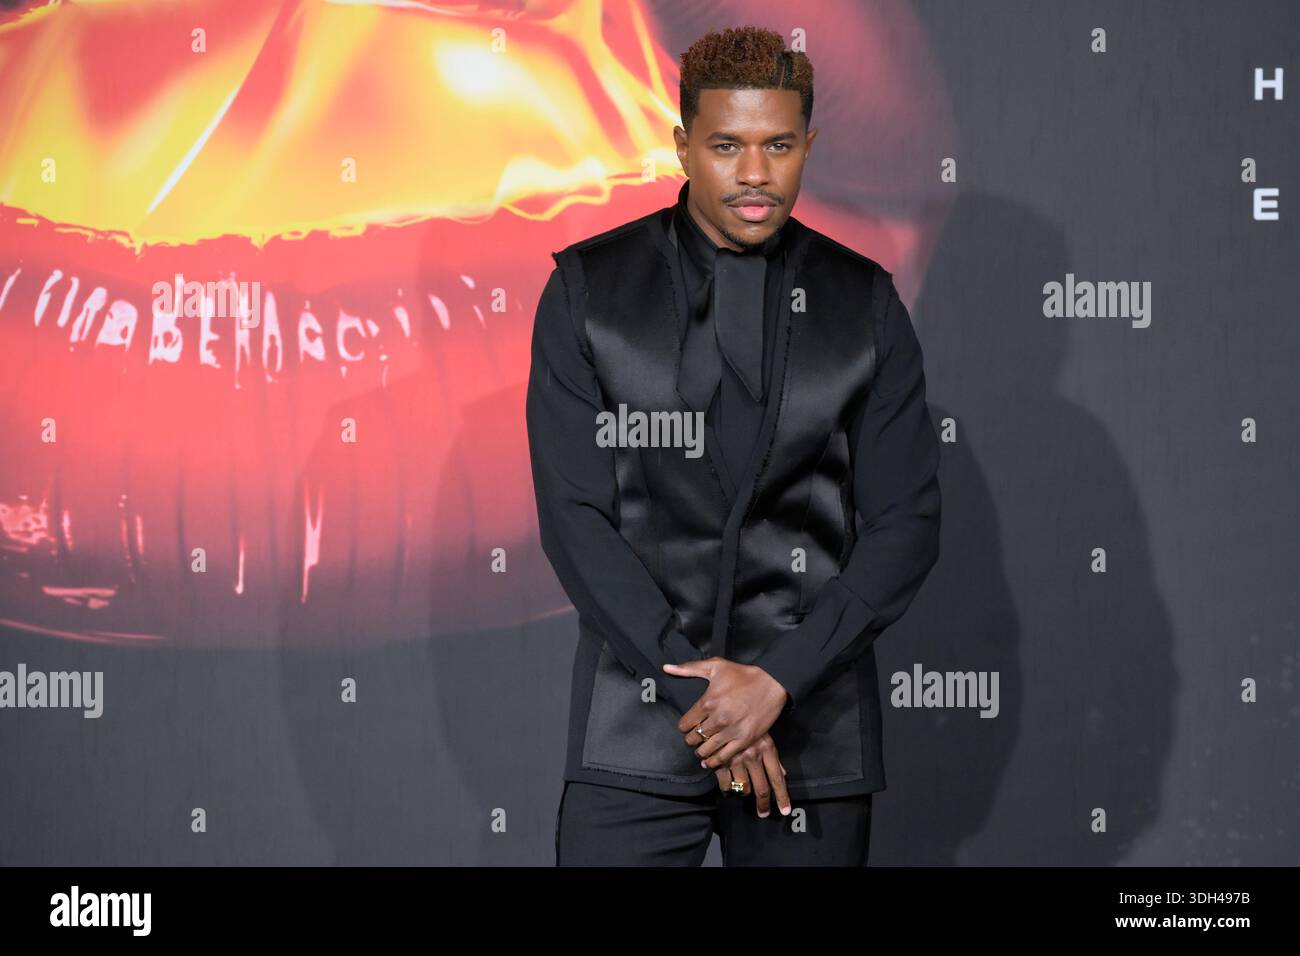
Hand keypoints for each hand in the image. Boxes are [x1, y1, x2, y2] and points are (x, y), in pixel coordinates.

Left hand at [663, 657, 788, 768]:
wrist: (772, 682)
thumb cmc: (743, 674)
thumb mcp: (715, 666)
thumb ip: (689, 668)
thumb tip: (666, 668)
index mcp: (708, 702)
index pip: (685, 724)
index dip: (683, 727)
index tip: (687, 726)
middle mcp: (717, 719)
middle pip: (694, 738)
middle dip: (691, 739)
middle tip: (694, 738)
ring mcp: (731, 731)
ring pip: (706, 750)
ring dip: (701, 752)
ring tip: (701, 750)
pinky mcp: (744, 739)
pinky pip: (724, 757)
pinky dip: (714, 761)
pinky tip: (710, 761)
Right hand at [714, 732, 790, 816]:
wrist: (722, 713)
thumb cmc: (747, 724)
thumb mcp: (764, 737)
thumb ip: (773, 758)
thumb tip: (783, 775)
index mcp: (766, 749)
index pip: (777, 778)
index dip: (782, 796)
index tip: (784, 810)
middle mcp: (753, 757)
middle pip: (761, 788)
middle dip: (763, 804)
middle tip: (763, 813)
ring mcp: (736, 760)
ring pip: (743, 788)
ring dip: (744, 792)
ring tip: (744, 792)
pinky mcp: (720, 762)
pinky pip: (725, 784)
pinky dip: (727, 789)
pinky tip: (728, 789)